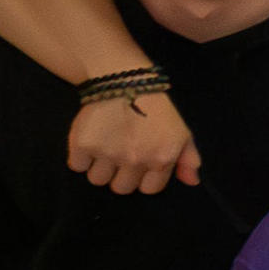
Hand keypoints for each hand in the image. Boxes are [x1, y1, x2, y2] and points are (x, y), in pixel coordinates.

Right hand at [66, 93, 199, 193]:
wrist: (125, 81)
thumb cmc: (157, 108)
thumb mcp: (181, 131)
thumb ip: (189, 159)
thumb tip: (191, 182)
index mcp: (161, 159)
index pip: (149, 189)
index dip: (142, 178)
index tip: (138, 165)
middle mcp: (135, 159)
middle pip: (121, 188)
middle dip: (119, 175)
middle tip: (118, 155)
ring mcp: (108, 153)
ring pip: (97, 179)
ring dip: (98, 168)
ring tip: (104, 148)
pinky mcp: (84, 143)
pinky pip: (77, 165)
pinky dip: (80, 158)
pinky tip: (89, 142)